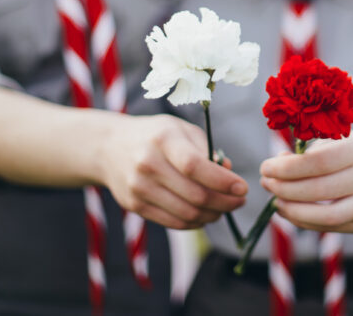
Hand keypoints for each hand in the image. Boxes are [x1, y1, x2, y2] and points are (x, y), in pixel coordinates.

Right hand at [100, 114, 246, 229]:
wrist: (109, 147)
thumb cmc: (155, 136)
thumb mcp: (180, 129)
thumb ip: (206, 149)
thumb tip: (229, 172)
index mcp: (163, 139)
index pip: (195, 166)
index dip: (222, 181)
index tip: (242, 188)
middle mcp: (148, 163)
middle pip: (195, 194)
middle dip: (225, 202)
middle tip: (239, 201)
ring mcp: (139, 187)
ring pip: (186, 213)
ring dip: (213, 215)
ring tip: (224, 208)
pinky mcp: (135, 205)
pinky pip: (173, 222)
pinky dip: (195, 222)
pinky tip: (206, 215)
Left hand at [259, 130, 352, 233]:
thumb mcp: (339, 140)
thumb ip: (309, 151)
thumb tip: (278, 164)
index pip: (318, 161)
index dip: (287, 167)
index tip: (266, 167)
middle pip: (319, 190)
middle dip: (285, 189)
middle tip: (266, 183)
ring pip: (326, 217)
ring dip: (293, 211)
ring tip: (276, 201)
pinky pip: (331, 228)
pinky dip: (305, 222)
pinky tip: (290, 212)